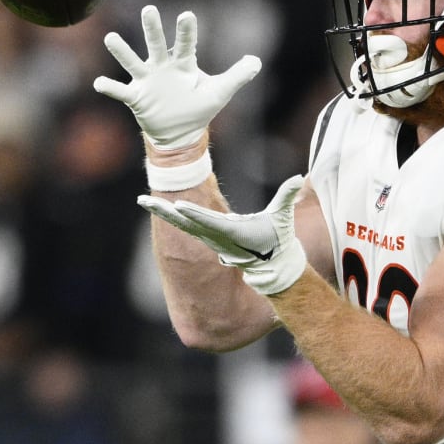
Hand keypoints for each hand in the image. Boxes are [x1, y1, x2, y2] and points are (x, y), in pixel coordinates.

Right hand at [93, 6, 260, 149]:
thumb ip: (237, 76)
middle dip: (153, 29)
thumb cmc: (198, 108)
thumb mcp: (220, 92)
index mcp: (183, 64)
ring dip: (122, 51)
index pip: (186, 44)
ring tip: (110, 38)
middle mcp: (163, 67)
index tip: (187, 15)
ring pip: (134, 62)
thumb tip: (257, 61)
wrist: (180, 133)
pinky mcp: (136, 98)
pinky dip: (110, 87)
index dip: (187, 31)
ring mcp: (148, 81)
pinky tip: (99, 83)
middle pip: (157, 45)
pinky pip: (121, 91)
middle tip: (149, 10)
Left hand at [138, 175, 307, 295]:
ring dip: (163, 213)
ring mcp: (210, 238)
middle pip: (185, 222)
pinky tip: (158, 209)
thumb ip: (287, 197)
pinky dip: (171, 217)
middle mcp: (216, 236)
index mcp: (231, 231)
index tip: (177, 207)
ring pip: (181, 224)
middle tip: (144, 202)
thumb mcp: (283, 217)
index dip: (194, 213)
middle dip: (165, 211)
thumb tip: (299, 178)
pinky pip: (185, 226)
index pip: (209, 221)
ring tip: (144, 202)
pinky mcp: (208, 238)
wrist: (272, 265)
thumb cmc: (277, 240)